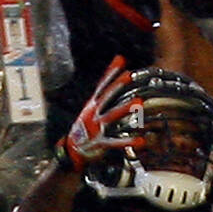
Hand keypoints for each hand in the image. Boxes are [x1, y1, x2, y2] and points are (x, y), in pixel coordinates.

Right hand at [59, 56, 144, 171]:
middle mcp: (94, 114)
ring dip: (125, 108)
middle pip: (107, 97)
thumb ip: (100, 100)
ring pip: (112, 115)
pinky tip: (141, 140)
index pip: (102, 86)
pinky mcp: (100, 143)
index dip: (111, 73)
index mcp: (92, 106)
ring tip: (139, 102)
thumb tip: (107, 89)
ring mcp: (97, 127)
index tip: (121, 60)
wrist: (71, 151)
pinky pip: (117, 142)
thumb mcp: (90, 112)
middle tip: (129, 75)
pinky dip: (128, 141)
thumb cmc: (84, 130)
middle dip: (118, 85)